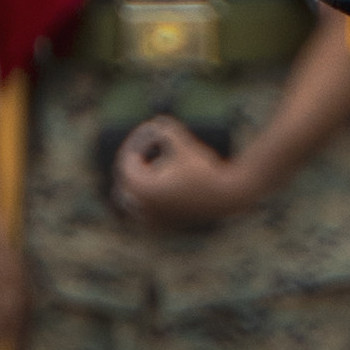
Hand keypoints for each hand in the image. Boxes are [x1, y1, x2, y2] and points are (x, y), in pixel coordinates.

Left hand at [111, 117, 258, 229]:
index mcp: (144, 190)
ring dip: (137, 185)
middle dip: (131, 168)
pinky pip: (145, 214)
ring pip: (131, 204)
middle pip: (122, 187)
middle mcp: (144, 210)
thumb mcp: (183, 145)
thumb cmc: (204, 170)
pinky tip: (164, 182)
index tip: (151, 134)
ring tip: (156, 166)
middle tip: (146, 150)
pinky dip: (146, 198)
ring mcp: (154, 222)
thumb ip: (166, 131)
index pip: (125, 165)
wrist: (227, 197)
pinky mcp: (165, 227)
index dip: (136, 145)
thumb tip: (155, 122)